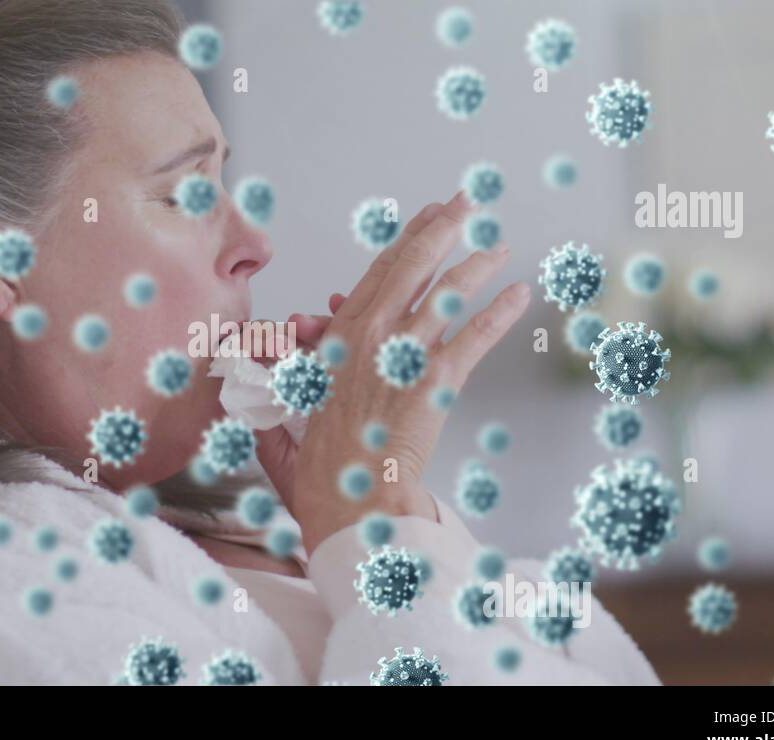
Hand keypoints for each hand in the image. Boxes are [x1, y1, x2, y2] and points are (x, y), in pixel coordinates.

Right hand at [258, 191, 529, 554]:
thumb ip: (278, 398)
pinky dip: (500, 314)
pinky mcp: (436, 380)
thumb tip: (252, 389)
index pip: (378, 273)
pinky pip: (475, 336)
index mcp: (337, 338)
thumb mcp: (286, 420)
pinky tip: (521, 294)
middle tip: (466, 204)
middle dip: (443, 228)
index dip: (406, 240)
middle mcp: (371, 335)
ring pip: (447, 293)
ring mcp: (404, 354)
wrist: (350, 500)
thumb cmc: (321, 470)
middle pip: (413, 265)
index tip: (426, 218)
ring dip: (476, 265)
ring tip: (499, 245)